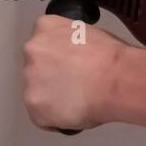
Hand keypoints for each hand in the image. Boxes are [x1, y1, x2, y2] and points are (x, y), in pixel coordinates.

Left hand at [22, 14, 127, 131]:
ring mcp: (29, 78)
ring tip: (78, 99)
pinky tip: (74, 111)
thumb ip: (69, 43)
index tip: (68, 65)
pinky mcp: (33, 105)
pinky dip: (54, 118)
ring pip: (36, 92)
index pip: (42, 42)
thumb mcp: (88, 33)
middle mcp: (32, 50)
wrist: (116, 81)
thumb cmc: (111, 58)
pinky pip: (40, 115)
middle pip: (36, 67)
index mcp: (45, 27)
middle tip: (74, 84)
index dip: (56, 57)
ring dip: (52, 98)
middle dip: (51, 77)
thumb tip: (71, 57)